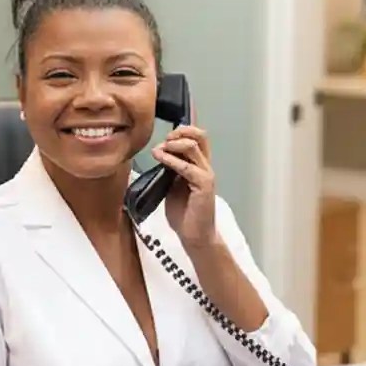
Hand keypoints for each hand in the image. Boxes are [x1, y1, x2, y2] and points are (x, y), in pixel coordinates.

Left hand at [151, 125, 219, 249]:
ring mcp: (206, 174)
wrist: (194, 235)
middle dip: (179, 133)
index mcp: (199, 165)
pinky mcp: (204, 185)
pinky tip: (160, 158)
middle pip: (200, 135)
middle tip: (164, 140)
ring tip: (158, 150)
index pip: (197, 137)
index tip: (165, 138)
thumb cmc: (184, 213)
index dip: (182, 131)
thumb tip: (159, 153)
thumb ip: (169, 169)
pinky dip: (171, 160)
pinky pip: (187, 167)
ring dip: (173, 144)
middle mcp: (205, 166)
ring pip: (193, 146)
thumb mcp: (172, 185)